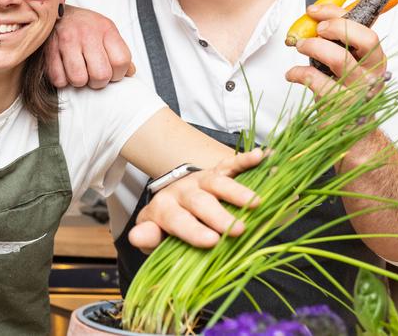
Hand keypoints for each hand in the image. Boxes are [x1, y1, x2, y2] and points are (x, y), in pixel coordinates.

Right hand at [45, 5, 134, 88]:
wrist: (54, 10)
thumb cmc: (84, 26)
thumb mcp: (106, 32)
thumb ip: (119, 52)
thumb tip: (130, 73)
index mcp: (106, 29)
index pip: (121, 62)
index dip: (119, 74)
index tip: (112, 72)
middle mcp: (87, 33)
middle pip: (101, 75)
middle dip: (98, 81)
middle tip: (93, 74)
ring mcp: (67, 41)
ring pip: (79, 79)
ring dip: (79, 81)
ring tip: (79, 72)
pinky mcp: (49, 49)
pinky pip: (59, 79)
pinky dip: (62, 80)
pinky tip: (64, 69)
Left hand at [128, 148, 263, 252]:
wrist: (175, 201)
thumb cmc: (169, 227)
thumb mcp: (154, 235)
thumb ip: (148, 237)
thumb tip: (136, 237)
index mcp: (165, 208)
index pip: (176, 220)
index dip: (193, 231)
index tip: (212, 242)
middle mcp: (183, 191)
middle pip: (200, 202)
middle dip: (219, 215)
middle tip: (238, 229)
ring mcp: (201, 180)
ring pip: (218, 182)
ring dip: (237, 191)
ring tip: (255, 203)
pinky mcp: (218, 171)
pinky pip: (232, 163)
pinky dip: (246, 160)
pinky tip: (261, 156)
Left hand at [285, 3, 388, 97]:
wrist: (353, 131)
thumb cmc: (348, 92)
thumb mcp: (352, 65)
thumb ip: (341, 41)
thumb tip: (317, 15)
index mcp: (376, 60)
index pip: (366, 30)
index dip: (338, 15)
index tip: (315, 11)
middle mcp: (371, 75)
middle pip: (362, 40)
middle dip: (334, 27)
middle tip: (315, 30)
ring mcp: (357, 92)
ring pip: (338, 59)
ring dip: (313, 46)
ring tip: (301, 46)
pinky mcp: (339, 107)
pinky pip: (315, 81)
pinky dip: (298, 72)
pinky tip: (293, 74)